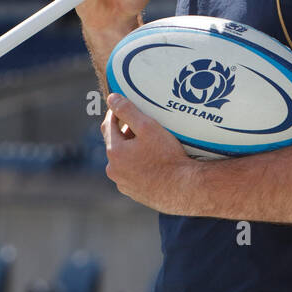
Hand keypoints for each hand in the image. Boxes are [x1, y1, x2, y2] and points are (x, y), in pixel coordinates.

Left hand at [102, 93, 196, 214]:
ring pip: (123, 161)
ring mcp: (123, 183)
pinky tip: (154, 164)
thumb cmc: (167, 156)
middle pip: (116, 144)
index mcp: (115, 151)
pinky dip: (138, 167)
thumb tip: (112, 98)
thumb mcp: (148, 127)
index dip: (116, 114)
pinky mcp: (135, 193)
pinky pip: (132, 175)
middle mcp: (114, 169)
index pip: (108, 126)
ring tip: (150, 146)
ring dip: (132, 152)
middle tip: (143, 125)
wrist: (183, 188)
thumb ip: (129, 111)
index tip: (123, 107)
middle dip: (126, 133)